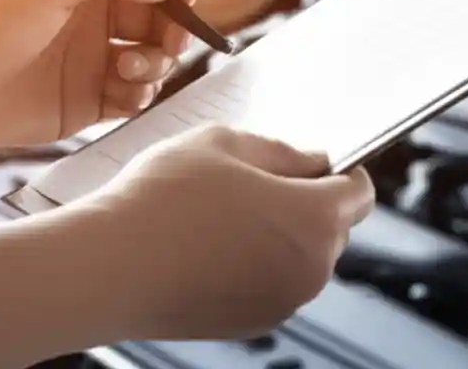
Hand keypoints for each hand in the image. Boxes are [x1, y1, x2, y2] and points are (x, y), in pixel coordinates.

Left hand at [0, 0, 199, 146]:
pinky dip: (140, 96)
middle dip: (175, 30)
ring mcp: (96, 63)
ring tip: (126, 70)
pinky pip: (136, 99)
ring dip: (156, 64)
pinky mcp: (89, 103)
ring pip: (156, 61)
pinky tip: (119, 93)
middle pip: (164, 20)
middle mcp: (100, 21)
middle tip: (167, 42)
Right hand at [78, 126, 375, 339]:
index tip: (322, 164)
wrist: (108, 268)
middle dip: (308, 203)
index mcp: (315, 219)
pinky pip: (271, 285)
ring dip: (281, 236)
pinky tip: (211, 247)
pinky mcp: (252, 323)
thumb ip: (282, 150)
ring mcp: (283, 301)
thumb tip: (312, 160)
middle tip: (256, 183)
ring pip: (301, 258)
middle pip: (333, 227)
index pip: (359, 193)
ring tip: (225, 214)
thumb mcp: (225, 144)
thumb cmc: (163, 200)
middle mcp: (311, 268)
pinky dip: (256, 266)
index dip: (343, 172)